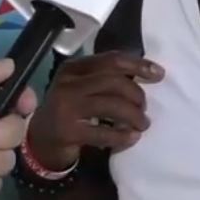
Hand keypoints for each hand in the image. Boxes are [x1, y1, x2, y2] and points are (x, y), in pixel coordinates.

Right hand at [27, 51, 163, 170]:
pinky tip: (133, 138)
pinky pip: (103, 133)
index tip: (159, 74)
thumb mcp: (81, 87)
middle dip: (137, 95)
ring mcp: (66, 107)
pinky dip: (123, 136)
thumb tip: (146, 74)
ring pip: (112, 105)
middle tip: (145, 109)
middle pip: (114, 82)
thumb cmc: (69, 110)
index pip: (112, 60)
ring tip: (143, 124)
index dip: (139, 65)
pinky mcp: (68, 132)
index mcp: (74, 68)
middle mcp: (68, 84)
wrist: (40, 139)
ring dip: (134, 116)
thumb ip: (105, 78)